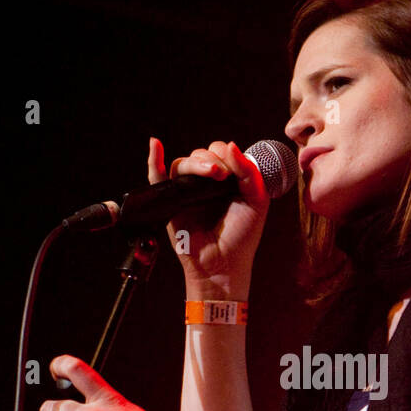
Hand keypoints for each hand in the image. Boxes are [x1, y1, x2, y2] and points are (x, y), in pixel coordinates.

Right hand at [148, 137, 268, 292]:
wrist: (223, 264)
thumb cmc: (242, 236)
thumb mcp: (256, 200)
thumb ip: (248, 172)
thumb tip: (229, 145)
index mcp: (227, 179)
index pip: (221, 151)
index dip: (226, 155)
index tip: (233, 172)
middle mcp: (205, 182)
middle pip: (200, 154)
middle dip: (211, 159)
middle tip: (221, 175)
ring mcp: (187, 191)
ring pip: (183, 164)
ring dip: (195, 164)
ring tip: (211, 174)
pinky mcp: (170, 201)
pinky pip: (157, 176)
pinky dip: (154, 160)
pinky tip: (155, 145)